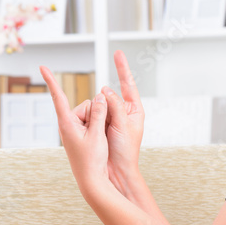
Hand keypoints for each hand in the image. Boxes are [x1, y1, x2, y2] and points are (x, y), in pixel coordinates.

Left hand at [40, 65, 110, 196]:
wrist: (92, 180)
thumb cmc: (92, 160)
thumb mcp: (98, 135)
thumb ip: (100, 113)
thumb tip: (100, 96)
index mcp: (67, 123)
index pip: (59, 97)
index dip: (52, 80)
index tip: (42, 66)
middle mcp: (68, 123)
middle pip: (89, 104)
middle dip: (97, 114)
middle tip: (96, 137)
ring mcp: (74, 128)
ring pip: (94, 112)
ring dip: (99, 122)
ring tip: (97, 142)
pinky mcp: (80, 133)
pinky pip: (94, 120)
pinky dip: (99, 127)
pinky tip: (98, 141)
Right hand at [101, 50, 144, 188]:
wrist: (117, 172)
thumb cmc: (125, 151)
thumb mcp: (124, 125)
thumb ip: (115, 105)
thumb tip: (105, 89)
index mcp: (134, 110)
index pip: (128, 84)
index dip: (122, 68)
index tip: (117, 52)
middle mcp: (122, 112)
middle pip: (109, 96)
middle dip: (105, 105)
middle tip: (110, 126)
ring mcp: (110, 118)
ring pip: (98, 105)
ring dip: (98, 115)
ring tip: (105, 134)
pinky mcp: (99, 125)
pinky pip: (92, 114)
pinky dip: (91, 118)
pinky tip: (95, 130)